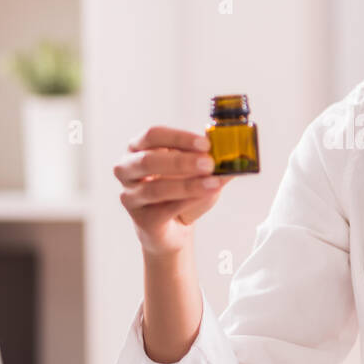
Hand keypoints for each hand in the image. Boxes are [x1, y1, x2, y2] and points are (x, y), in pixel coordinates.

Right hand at [114, 125, 233, 255]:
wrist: (173, 229)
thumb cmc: (182, 193)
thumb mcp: (199, 172)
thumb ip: (213, 162)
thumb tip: (236, 155)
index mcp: (138, 148)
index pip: (153, 135)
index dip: (178, 137)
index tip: (205, 143)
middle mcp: (127, 169)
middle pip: (148, 160)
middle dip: (181, 161)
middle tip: (209, 163)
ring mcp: (130, 195)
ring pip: (155, 188)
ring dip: (187, 185)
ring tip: (213, 183)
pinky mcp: (140, 219)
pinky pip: (163, 209)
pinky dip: (187, 201)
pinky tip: (205, 196)